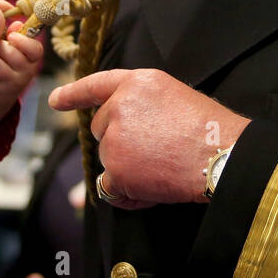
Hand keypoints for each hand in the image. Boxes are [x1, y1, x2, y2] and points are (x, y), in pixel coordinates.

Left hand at [0, 29, 42, 131]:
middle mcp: (24, 74)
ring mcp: (7, 84)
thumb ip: (16, 36)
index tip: (11, 36)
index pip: (35, 49)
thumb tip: (16, 23)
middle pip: (7, 51)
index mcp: (33, 62)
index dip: (23, 40)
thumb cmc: (7, 67)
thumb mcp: (16, 54)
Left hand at [48, 68, 249, 208]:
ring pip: (108, 159)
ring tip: (163, 166)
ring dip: (128, 169)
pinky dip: (129, 194)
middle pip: (101, 128)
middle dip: (120, 142)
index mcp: (137, 82)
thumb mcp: (174, 97)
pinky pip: (110, 188)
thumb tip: (115, 129)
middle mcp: (119, 105)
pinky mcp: (115, 169)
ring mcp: (114, 138)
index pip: (97, 85)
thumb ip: (143, 104)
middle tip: (157, 150)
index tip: (55, 100)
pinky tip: (154, 187)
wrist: (221, 154)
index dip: (74, 94)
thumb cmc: (209, 129)